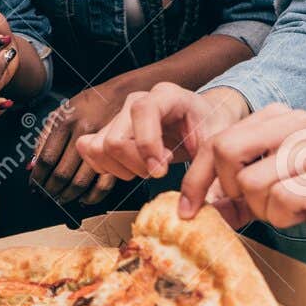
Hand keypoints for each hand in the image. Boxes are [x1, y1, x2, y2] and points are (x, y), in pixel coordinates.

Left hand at [29, 85, 132, 205]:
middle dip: (51, 190)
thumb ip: (44, 138)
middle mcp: (82, 134)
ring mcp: (101, 145)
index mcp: (64, 123)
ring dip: (69, 195)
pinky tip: (84, 199)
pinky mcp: (117, 153)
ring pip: (81, 181)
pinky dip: (93, 196)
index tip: (34, 187)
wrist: (120, 94)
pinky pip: (104, 182)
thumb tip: (32, 167)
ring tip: (61, 199)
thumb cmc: (86, 105)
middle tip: (46, 198)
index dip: (38, 177)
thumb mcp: (60, 114)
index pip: (46, 158)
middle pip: (62, 173)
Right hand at [76, 84, 250, 193]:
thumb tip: (197, 209)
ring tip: (146, 168)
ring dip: (121, 169)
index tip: (161, 171)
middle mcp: (136, 101)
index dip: (147, 145)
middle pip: (114, 139)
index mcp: (166, 96)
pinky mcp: (108, 128)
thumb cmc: (209, 126)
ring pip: (99, 148)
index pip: (142, 112)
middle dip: (136, 166)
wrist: (203, 117)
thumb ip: (208, 173)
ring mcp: (120, 114)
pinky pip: (89, 149)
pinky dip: (105, 166)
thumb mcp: (216, 144)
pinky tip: (129, 168)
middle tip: (159, 170)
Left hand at [179, 104, 305, 234]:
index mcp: (276, 118)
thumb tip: (206, 209)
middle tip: (252, 207)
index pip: (215, 141)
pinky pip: (279, 200)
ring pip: (248, 182)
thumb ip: (244, 191)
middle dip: (226, 189)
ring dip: (261, 209)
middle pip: (222, 150)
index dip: (195, 179)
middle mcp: (291, 122)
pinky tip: (304, 211)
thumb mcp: (281, 183)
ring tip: (289, 208)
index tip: (188, 210)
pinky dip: (283, 218)